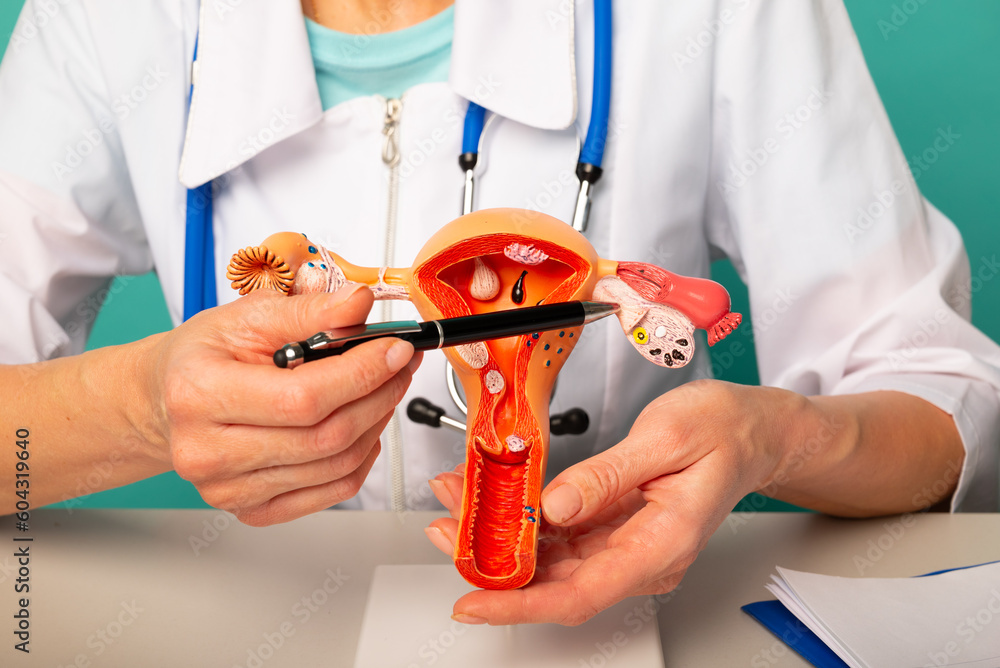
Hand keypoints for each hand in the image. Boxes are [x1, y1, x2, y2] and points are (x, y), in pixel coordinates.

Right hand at [145, 284, 420, 525]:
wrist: (166, 400)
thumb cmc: (204, 357)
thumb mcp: (248, 316)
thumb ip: (307, 311)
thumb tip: (358, 304)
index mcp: (200, 394)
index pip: (304, 397)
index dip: (362, 373)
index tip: (395, 350)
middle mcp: (207, 451)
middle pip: (325, 437)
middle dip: (379, 396)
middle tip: (400, 367)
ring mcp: (228, 488)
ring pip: (335, 466)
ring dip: (376, 424)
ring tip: (384, 390)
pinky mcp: (251, 508)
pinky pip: (329, 492)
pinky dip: (360, 459)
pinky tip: (363, 428)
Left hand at [425, 380, 800, 624]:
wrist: (753, 427)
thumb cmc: (724, 430)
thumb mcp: (664, 439)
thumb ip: (607, 476)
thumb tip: (554, 506)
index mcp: (660, 544)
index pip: (580, 594)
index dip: (520, 604)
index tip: (474, 602)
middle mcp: (642, 555)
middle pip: (557, 582)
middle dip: (495, 566)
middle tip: (446, 534)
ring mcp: (629, 545)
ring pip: (555, 560)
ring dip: (504, 540)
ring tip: (458, 508)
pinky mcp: (618, 527)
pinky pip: (565, 535)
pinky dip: (526, 520)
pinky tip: (497, 499)